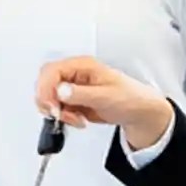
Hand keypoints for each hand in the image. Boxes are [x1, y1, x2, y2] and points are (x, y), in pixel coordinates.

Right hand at [35, 56, 173, 149]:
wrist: (139, 112)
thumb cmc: (130, 97)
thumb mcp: (106, 96)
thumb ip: (81, 94)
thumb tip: (60, 90)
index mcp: (82, 65)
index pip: (52, 70)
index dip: (47, 88)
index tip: (53, 106)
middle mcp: (75, 74)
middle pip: (46, 82)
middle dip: (49, 101)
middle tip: (59, 114)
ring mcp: (73, 88)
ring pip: (50, 98)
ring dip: (58, 112)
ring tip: (76, 118)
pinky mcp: (74, 101)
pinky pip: (58, 108)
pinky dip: (64, 117)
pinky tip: (78, 120)